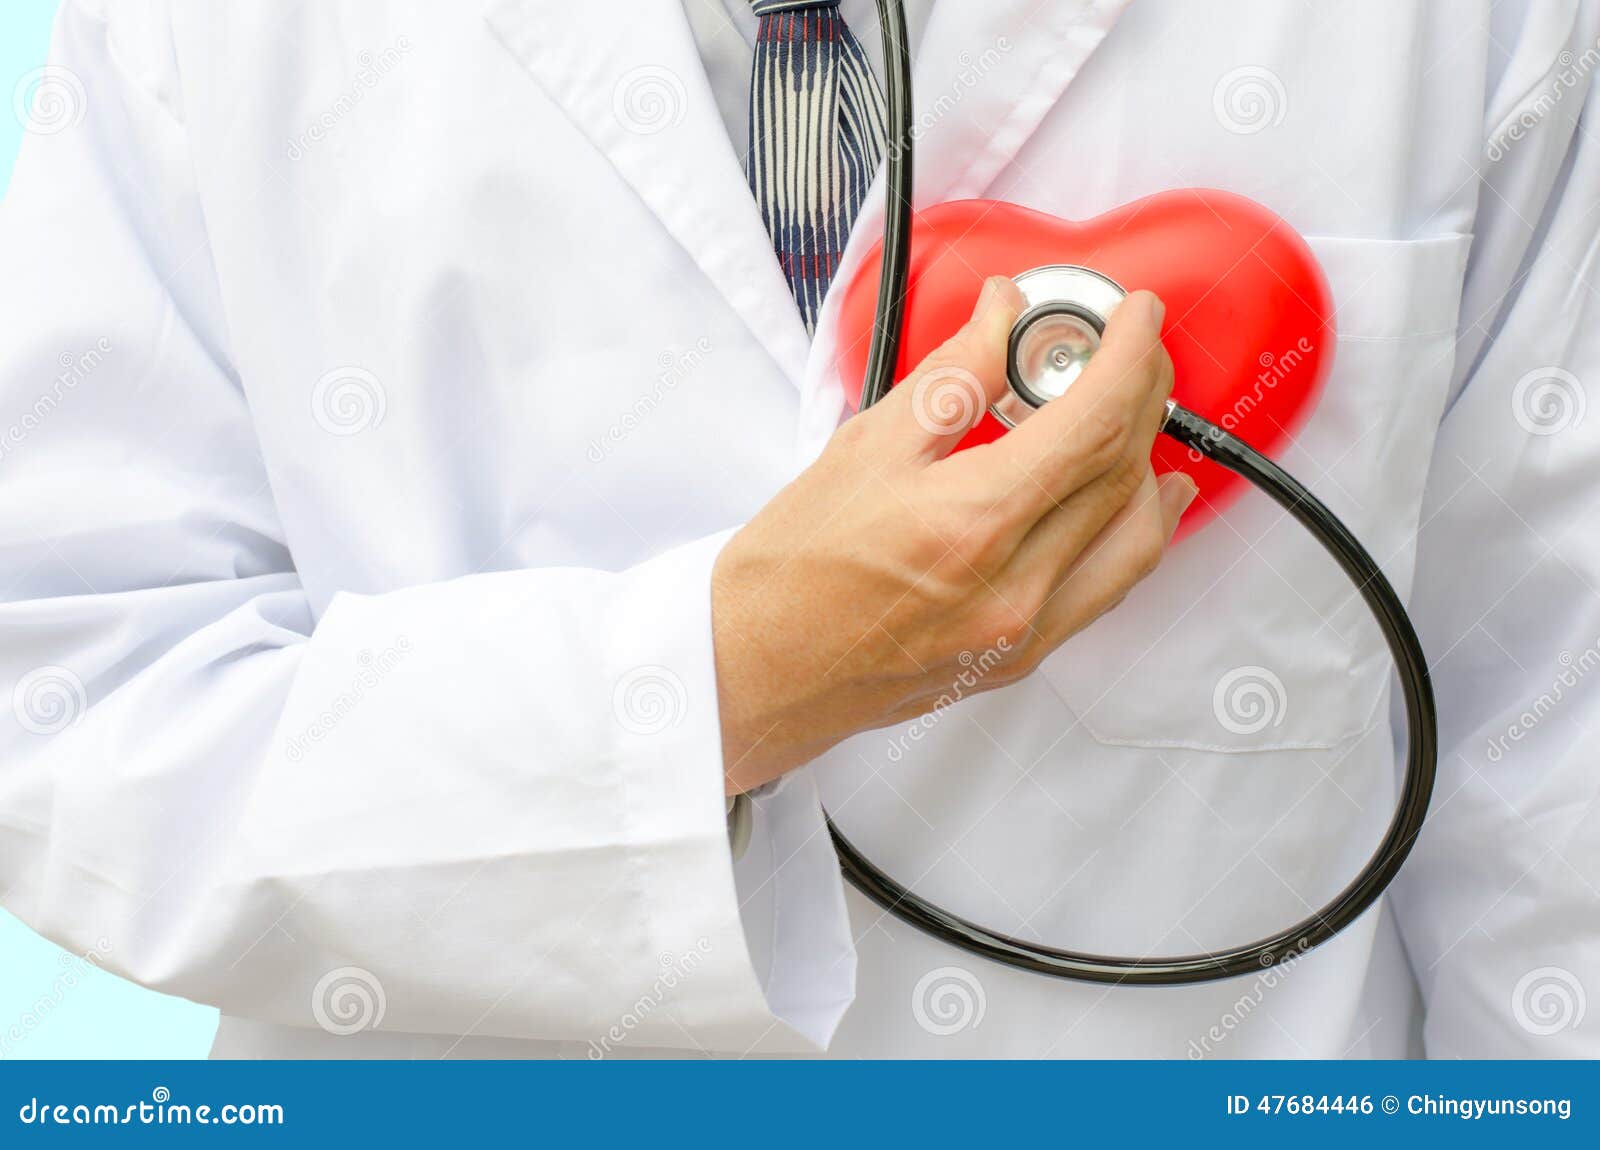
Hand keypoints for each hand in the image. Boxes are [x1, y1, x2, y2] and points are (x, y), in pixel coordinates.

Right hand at [712, 277, 1193, 792]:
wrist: (755, 670)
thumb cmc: (790, 574)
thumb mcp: (862, 449)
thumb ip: (951, 378)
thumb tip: (1002, 319)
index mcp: (972, 523)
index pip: (1093, 423)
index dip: (1129, 356)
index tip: (1134, 317)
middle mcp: (1012, 588)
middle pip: (1121, 472)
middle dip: (1140, 396)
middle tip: (1129, 351)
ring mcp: (1021, 632)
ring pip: (1133, 537)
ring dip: (1148, 465)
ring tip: (1136, 417)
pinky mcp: (1018, 659)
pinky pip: (1107, 589)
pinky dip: (1131, 532)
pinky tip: (1130, 502)